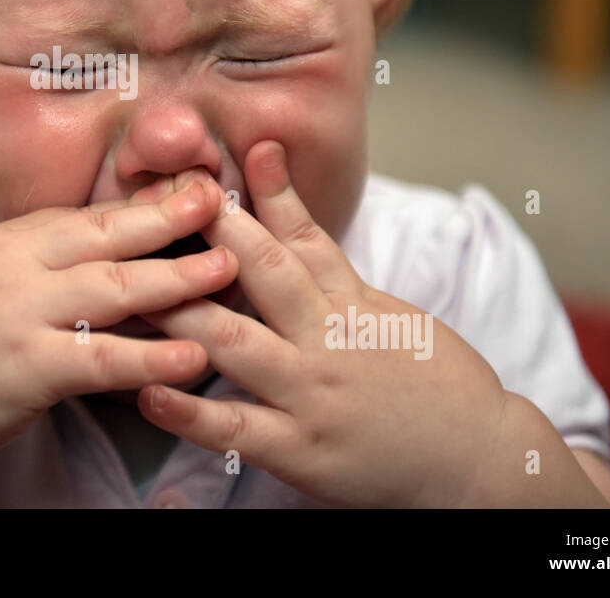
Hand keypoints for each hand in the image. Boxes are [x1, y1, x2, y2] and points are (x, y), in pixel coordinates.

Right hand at [0, 170, 236, 466]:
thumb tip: (93, 236)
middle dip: (167, 216)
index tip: (188, 188)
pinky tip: (191, 357)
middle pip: (103, 235)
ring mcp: (18, 316)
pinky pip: (100, 359)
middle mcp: (13, 268)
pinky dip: (149, 356)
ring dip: (176, 277)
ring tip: (227, 269)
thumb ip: (31, 256)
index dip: (140, 203)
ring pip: (111, 288)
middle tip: (220, 200)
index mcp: (3, 241)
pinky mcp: (25, 369)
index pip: (83, 215)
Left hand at [135, 141, 517, 506]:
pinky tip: (149, 393)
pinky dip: (190, 412)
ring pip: (236, 342)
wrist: (479, 462)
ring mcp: (311, 393)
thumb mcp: (392, 315)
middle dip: (217, 229)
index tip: (251, 148)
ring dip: (181, 309)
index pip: (308, 237)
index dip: (276, 191)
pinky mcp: (300, 450)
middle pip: (267, 272)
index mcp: (353, 304)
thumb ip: (338, 278)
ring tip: (131, 284)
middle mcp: (328, 339)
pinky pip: (235, 428)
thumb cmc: (434, 385)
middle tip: (171, 194)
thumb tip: (295, 228)